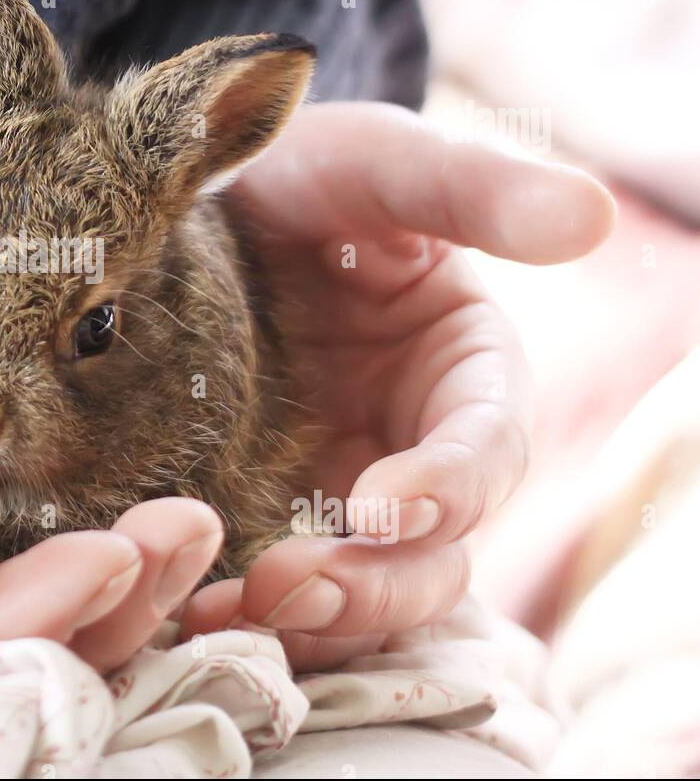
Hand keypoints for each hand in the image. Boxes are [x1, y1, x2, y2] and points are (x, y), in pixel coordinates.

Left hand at [183, 102, 615, 670]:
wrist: (210, 196)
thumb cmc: (310, 172)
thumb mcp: (382, 164)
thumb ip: (476, 189)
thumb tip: (592, 216)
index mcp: (466, 374)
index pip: (485, 450)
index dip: (450, 485)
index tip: (383, 500)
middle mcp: (414, 447)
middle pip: (431, 553)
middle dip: (375, 582)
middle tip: (291, 586)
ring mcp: (337, 485)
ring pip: (360, 588)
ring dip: (312, 616)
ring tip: (232, 614)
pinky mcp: (266, 506)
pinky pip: (276, 582)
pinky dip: (247, 612)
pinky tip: (188, 613)